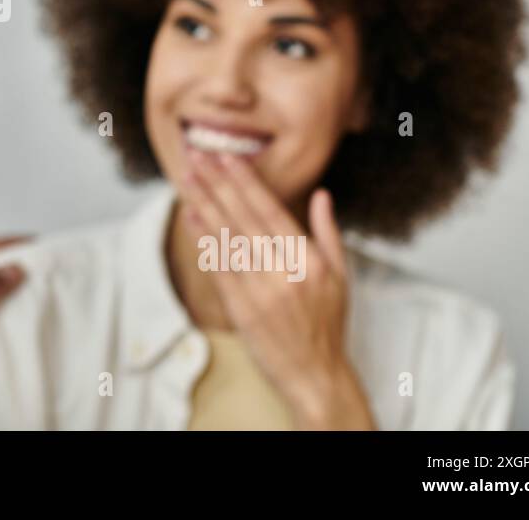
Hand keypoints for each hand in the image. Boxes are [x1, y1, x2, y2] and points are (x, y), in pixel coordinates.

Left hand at [182, 151, 376, 429]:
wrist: (315, 374)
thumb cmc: (328, 323)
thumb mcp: (340, 275)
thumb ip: (328, 232)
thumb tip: (321, 194)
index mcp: (309, 258)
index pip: (270, 209)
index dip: (245, 180)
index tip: (227, 155)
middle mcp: (284, 271)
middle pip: (243, 217)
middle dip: (217, 182)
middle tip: (197, 154)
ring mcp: (261, 290)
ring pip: (226, 237)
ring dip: (204, 203)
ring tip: (187, 177)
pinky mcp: (241, 308)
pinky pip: (218, 266)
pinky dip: (204, 239)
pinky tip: (191, 217)